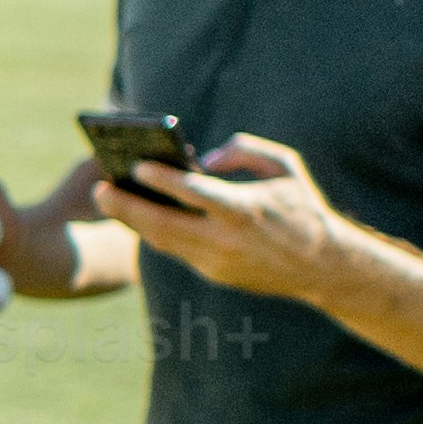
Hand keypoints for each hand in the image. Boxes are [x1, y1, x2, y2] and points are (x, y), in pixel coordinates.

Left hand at [88, 133, 350, 302]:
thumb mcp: (285, 167)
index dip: (163, 180)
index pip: (195, 193)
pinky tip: (136, 213)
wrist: (322, 267)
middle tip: (100, 187)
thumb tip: (206, 157)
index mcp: (245, 210)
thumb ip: (246, 150)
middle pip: (163, 224)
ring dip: (131, 220)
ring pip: (162, 241)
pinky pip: (175, 249)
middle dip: (127, 206)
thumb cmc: (303, 208)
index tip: (138, 165)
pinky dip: (154, 231)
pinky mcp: (213, 274)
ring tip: (107, 197)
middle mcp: (226, 240)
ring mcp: (216, 262)